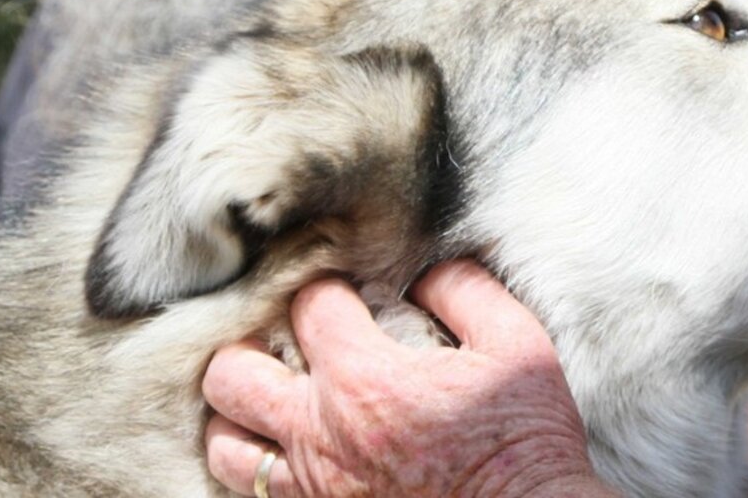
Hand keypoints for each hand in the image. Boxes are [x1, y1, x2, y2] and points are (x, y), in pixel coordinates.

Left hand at [201, 260, 618, 496]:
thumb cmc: (523, 435)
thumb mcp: (516, 342)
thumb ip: (466, 291)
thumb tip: (427, 272)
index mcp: (366, 377)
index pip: (308, 306)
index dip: (329, 287)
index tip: (353, 293)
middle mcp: (321, 431)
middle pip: (231, 374)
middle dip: (251, 345)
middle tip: (288, 342)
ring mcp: (313, 483)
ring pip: (224, 444)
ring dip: (241, 413)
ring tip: (275, 397)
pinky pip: (252, 492)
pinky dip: (257, 464)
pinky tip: (289, 448)